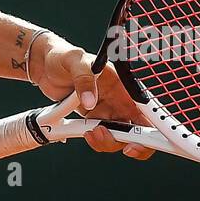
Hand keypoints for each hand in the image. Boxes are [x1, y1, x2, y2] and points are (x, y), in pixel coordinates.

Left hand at [32, 34, 156, 160]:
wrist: (43, 65)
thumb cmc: (63, 56)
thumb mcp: (75, 61)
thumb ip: (84, 79)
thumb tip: (91, 102)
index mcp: (124, 85)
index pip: (149, 109)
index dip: (156, 128)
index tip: (150, 140)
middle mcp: (120, 100)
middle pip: (138, 131)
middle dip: (130, 142)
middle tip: (119, 144)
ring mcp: (108, 111)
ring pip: (119, 138)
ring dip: (108, 142)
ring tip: (91, 132)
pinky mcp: (94, 119)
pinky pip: (102, 137)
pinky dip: (95, 141)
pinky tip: (84, 132)